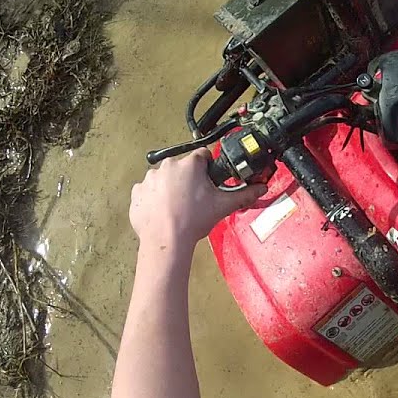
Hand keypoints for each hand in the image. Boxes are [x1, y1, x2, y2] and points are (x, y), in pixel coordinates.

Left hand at [130, 149, 267, 248]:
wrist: (166, 241)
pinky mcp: (137, 192)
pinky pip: (148, 191)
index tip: (209, 181)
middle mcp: (167, 166)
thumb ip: (243, 194)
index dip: (209, 168)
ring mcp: (149, 179)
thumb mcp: (222, 206)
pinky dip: (155, 199)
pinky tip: (164, 211)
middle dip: (189, 180)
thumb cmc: (191, 222)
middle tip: (196, 199)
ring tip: (179, 208)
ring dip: (171, 188)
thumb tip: (260, 188)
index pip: (203, 156)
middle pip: (183, 168)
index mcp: (189, 165)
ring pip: (165, 179)